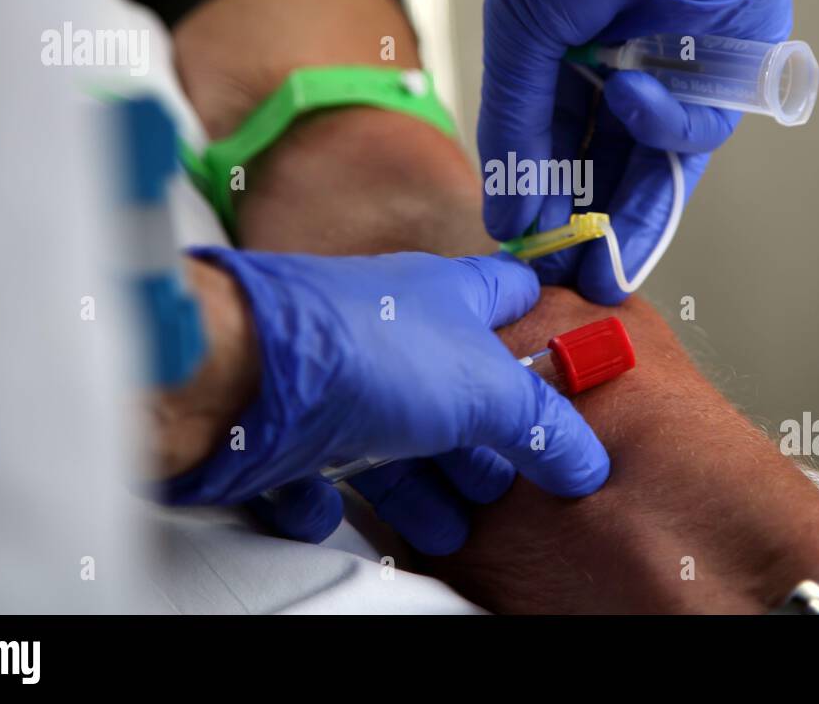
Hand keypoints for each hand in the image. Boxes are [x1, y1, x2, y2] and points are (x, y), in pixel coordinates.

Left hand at [159, 249, 609, 554]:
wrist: (231, 374)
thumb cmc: (359, 352)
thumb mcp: (480, 389)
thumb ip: (539, 425)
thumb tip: (587, 458)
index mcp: (445, 296)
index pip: (510, 290)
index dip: (543, 316)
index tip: (570, 350)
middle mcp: (391, 331)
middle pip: (454, 387)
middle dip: (485, 440)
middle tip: (511, 481)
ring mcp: (335, 378)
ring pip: (389, 438)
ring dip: (419, 486)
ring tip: (448, 528)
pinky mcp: (281, 426)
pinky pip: (309, 468)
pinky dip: (322, 497)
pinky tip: (329, 513)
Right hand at [478, 0, 792, 303]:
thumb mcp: (520, 39)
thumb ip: (516, 132)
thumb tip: (506, 214)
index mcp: (562, 64)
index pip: (551, 149)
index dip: (540, 199)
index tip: (526, 251)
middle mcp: (618, 78)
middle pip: (604, 170)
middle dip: (587, 226)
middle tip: (568, 277)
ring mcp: (674, 82)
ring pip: (654, 170)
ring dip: (631, 219)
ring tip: (603, 270)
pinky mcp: (727, 80)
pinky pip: (697, 133)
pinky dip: (665, 128)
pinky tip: (632, 100)